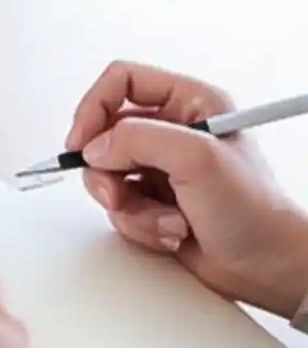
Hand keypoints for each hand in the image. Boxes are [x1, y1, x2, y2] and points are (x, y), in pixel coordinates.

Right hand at [67, 61, 307, 318]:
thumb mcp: (198, 159)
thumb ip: (139, 139)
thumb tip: (95, 146)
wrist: (266, 265)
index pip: (122, 82)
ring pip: (106, 175)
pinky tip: (172, 230)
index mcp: (190, 102)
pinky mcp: (152, 199)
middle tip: (121, 194)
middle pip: (104, 134)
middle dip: (108, 171)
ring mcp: (160, 167)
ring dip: (129, 205)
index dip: (94, 108)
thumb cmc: (255, 210)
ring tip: (166, 218)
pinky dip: (138, 224)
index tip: (82, 142)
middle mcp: (173, 131)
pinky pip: (118, 206)